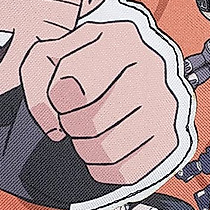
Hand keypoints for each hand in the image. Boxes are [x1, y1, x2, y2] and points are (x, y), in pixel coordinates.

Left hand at [20, 19, 179, 186]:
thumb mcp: (52, 55)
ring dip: (86, 147)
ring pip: (106, 149)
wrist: (131, 70)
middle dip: (71, 124)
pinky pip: (126, 172)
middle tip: (77, 116)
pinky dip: (104, 168)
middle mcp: (152, 67)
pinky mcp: (173, 138)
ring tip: (91, 131)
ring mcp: (167, 104)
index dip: (56, 99)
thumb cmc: (88, 62)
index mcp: (121, 37)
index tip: (63, 96)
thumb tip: (53, 125)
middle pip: (89, 122)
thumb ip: (36, 81)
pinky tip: (105, 149)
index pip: (71, 85)